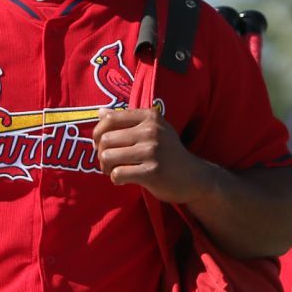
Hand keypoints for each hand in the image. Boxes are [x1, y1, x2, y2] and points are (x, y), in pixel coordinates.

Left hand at [92, 108, 211, 203]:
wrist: (194, 177)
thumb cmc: (169, 152)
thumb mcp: (154, 130)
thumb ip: (127, 120)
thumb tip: (100, 112)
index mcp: (150, 117)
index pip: (110, 119)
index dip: (98, 133)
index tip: (101, 145)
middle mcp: (151, 131)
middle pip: (106, 140)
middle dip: (101, 154)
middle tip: (108, 163)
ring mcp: (152, 151)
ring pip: (108, 157)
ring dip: (106, 168)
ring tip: (115, 171)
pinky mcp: (152, 172)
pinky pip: (118, 174)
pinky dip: (116, 179)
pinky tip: (124, 180)